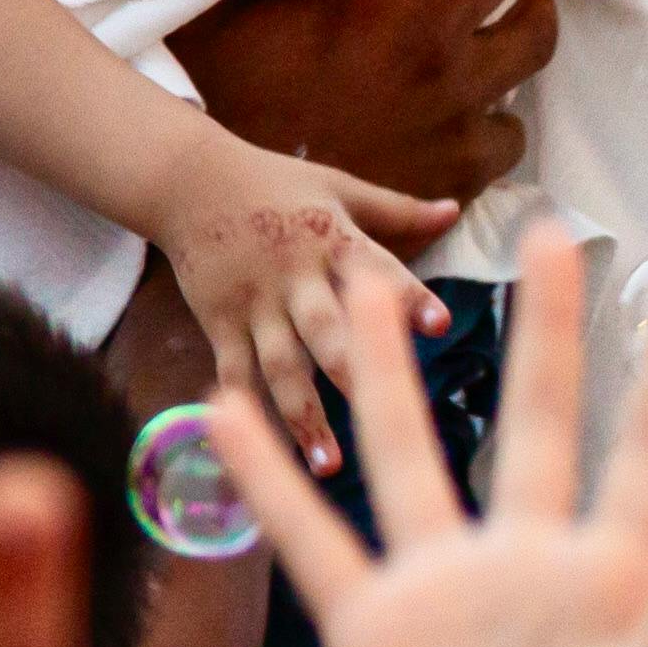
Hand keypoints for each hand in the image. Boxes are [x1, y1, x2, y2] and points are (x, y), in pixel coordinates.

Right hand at [154, 132, 461, 470]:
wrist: (190, 181)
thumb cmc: (277, 185)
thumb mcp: (340, 189)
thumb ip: (399, 211)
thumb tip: (457, 211)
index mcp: (333, 240)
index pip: (377, 270)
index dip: (408, 296)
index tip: (440, 325)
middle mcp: (295, 276)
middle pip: (325, 327)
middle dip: (352, 370)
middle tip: (381, 412)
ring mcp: (255, 304)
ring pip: (281, 364)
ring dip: (304, 415)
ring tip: (329, 465)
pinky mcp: (220, 322)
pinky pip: (234, 370)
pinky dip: (245, 407)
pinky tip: (259, 450)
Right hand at [173, 0, 560, 214]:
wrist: (257, 209)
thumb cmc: (234, 107)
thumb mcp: (226, 21)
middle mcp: (430, 41)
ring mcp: (458, 102)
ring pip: (537, 38)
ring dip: (534, 17)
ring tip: (526, 5)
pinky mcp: (467, 162)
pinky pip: (512, 130)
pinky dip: (500, 119)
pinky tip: (483, 110)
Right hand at [198, 240, 647, 646]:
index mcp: (611, 572)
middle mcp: (527, 562)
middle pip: (535, 418)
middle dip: (547, 328)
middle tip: (554, 231)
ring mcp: (444, 588)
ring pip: (413, 452)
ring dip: (394, 374)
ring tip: (376, 290)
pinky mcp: (371, 628)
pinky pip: (314, 539)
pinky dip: (270, 480)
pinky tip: (231, 413)